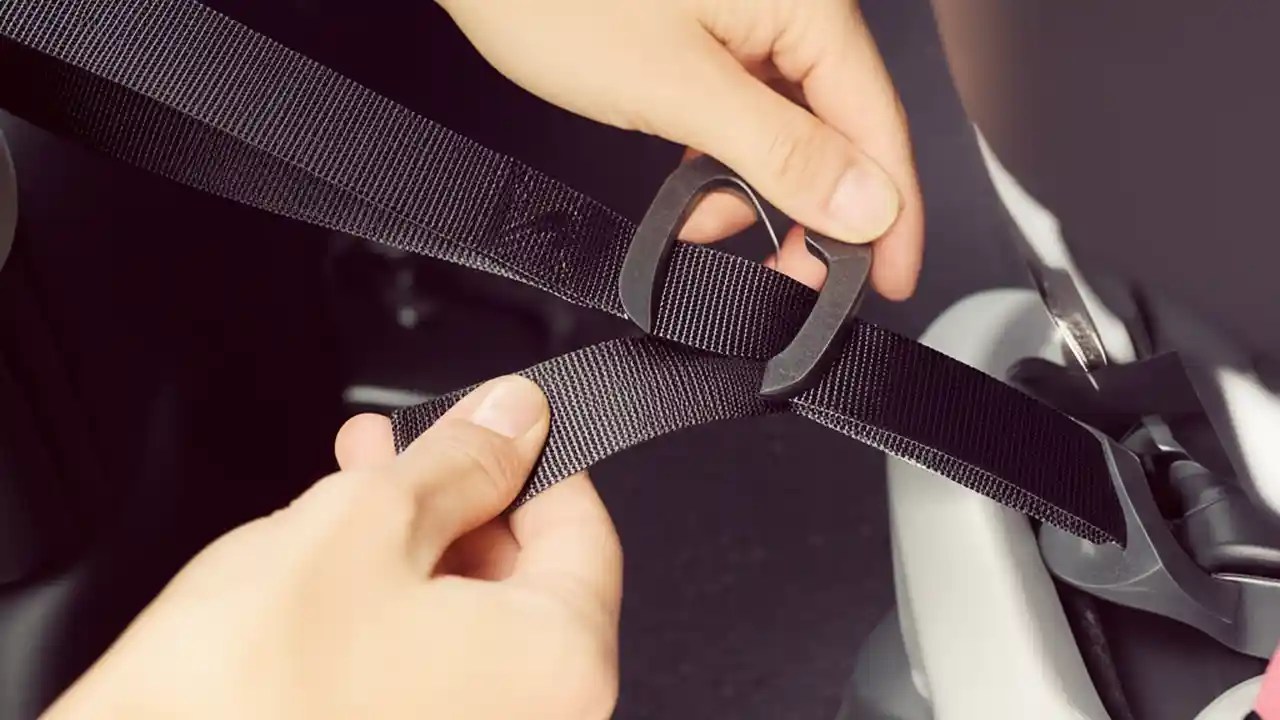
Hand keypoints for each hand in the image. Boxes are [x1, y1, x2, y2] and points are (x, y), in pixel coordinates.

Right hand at [44, 377, 622, 719]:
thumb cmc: (245, 692)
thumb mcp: (366, 523)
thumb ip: (459, 460)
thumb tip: (512, 419)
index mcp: (558, 663)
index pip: (585, 531)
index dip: (532, 460)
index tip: (490, 423)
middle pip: (523, 577)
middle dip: (454, 496)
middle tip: (395, 449)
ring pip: (468, 623)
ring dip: (413, 548)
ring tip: (343, 498)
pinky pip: (428, 673)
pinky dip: (393, 615)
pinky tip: (335, 576)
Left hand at [439, 0, 923, 297]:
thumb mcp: (677, 89)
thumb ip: (780, 149)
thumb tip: (868, 204)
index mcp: (803, 3)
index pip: (878, 123)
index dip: (889, 214)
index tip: (887, 281)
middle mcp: (787, 5)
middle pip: (840, 130)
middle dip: (815, 214)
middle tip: (790, 279)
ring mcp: (746, 20)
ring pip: (788, 131)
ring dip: (759, 193)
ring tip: (708, 230)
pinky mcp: (708, 36)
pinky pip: (745, 115)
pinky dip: (725, 164)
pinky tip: (694, 194)